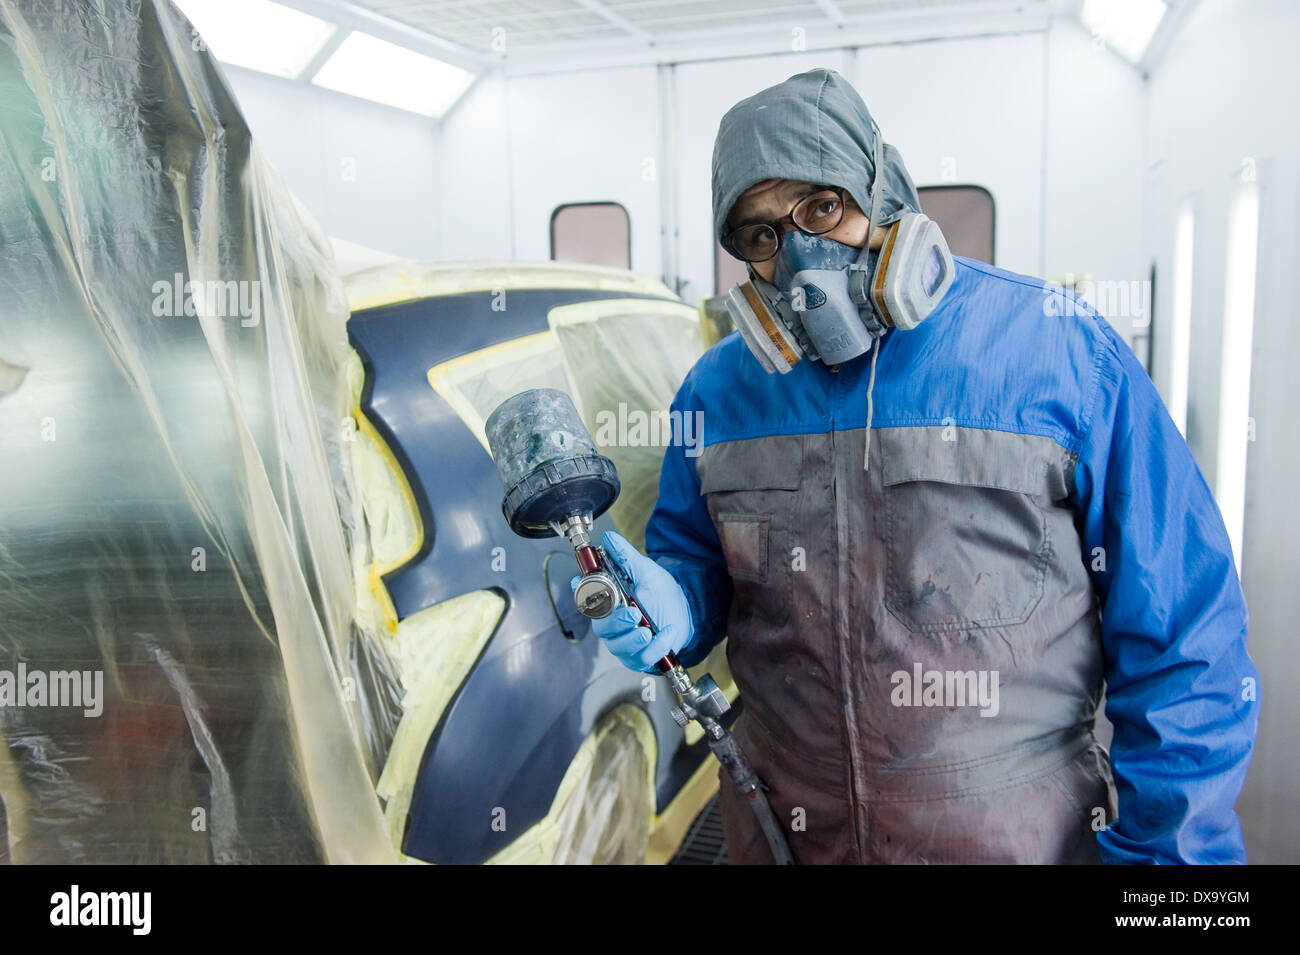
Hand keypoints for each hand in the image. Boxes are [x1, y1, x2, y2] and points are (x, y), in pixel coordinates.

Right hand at [570, 530, 693, 672]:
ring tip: (648, 631)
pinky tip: (667, 634)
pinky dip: (655, 648)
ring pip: (618, 646)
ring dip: (633, 639)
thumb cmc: (661, 593)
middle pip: (601, 627)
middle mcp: (611, 623)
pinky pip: (641, 659)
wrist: (685, 613)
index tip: (579, 584)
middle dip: (616, 622)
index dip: (580, 592)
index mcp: (608, 600)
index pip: (586, 598)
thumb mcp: (646, 571)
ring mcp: (623, 642)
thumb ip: (626, 557)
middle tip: (632, 613)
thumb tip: (609, 538)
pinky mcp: (638, 657)